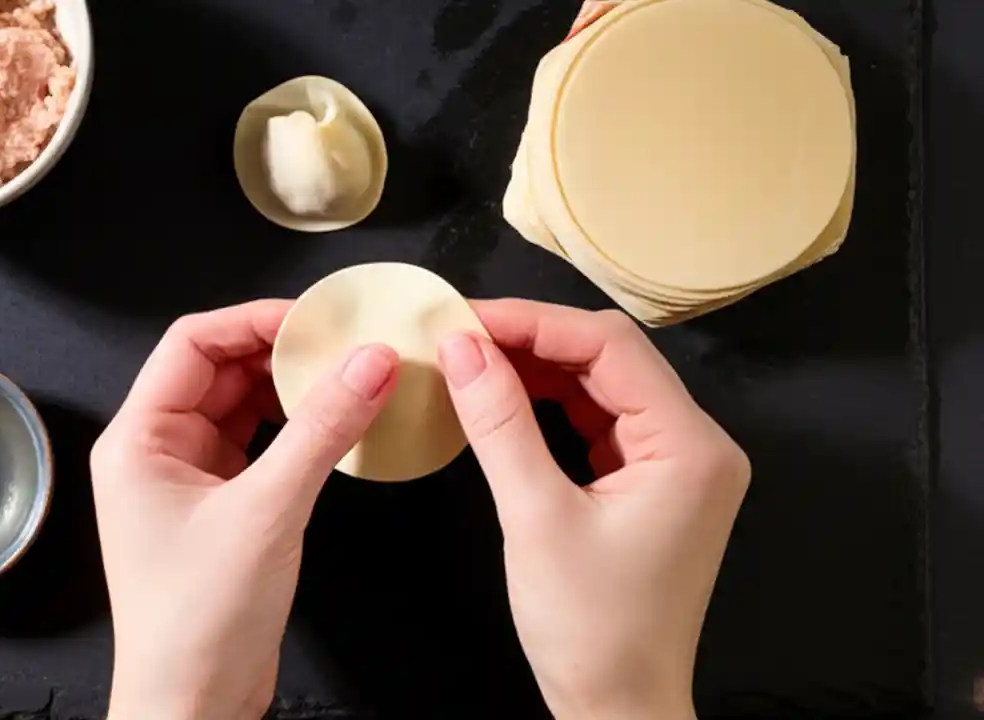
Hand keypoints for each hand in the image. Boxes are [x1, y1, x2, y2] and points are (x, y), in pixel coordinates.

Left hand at [91, 301, 397, 719]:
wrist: (192, 704)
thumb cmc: (199, 619)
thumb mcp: (267, 511)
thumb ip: (322, 430)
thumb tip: (371, 362)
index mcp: (138, 438)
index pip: (192, 343)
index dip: (254, 320)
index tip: (316, 319)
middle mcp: (156, 451)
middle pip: (220, 370)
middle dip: (281, 353)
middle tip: (346, 343)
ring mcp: (187, 480)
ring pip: (242, 407)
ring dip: (292, 390)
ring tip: (348, 377)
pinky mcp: (219, 508)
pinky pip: (258, 445)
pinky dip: (295, 429)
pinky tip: (334, 424)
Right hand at [437, 301, 749, 719]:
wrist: (619, 708)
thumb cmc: (591, 630)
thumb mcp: (535, 517)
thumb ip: (500, 424)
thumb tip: (461, 348)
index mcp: (691, 447)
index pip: (610, 347)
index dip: (534, 323)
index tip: (466, 319)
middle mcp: (698, 446)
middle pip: (611, 359)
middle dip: (534, 341)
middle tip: (461, 336)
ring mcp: (678, 465)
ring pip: (603, 386)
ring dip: (539, 370)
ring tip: (472, 360)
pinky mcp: (653, 484)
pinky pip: (600, 422)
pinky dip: (552, 406)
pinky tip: (504, 397)